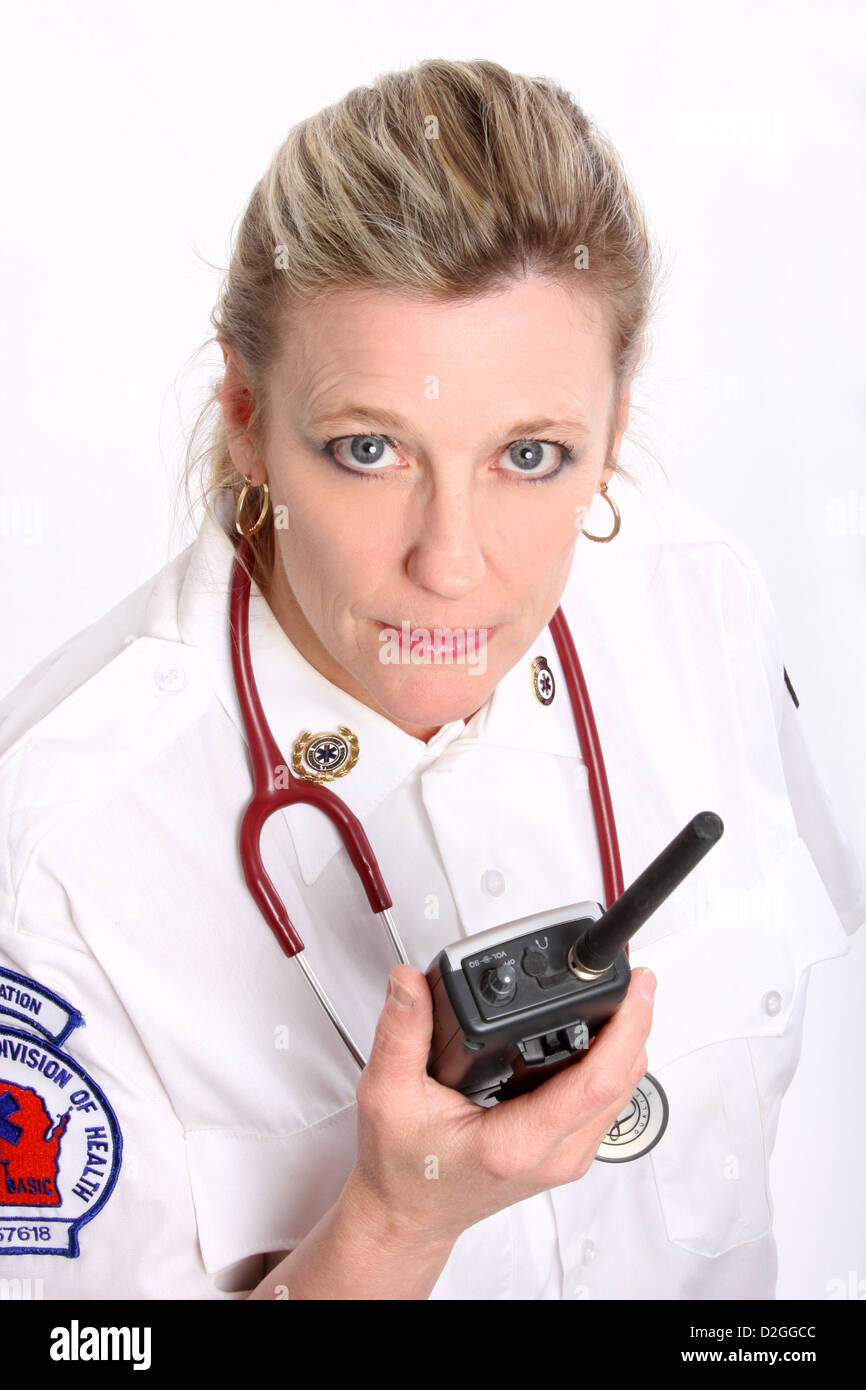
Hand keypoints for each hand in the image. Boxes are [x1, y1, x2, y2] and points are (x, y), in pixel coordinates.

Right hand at [345, 963, 655, 1248]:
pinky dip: (609, 1063)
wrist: (409, 1216)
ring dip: (625, 1042)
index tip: (637, 986)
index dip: (628, 1028)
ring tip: (613, 996)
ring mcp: (566, 1156)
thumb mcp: (389, 1096)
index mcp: (517, 1142)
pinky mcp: (567, 1151)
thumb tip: (410, 983)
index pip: (598, 1081)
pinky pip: (605, 1102)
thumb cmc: (404, 1171)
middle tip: (629, 976)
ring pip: (620, 1092)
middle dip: (634, 1023)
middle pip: (622, 1081)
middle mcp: (554, 1155)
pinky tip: (593, 1034)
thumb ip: (401, 1033)